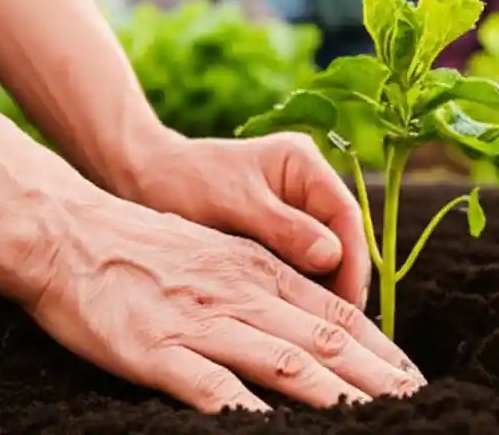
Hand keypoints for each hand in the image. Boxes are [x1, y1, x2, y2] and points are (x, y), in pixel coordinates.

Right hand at [28, 189, 422, 412]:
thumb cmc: (141, 246)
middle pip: (324, 340)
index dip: (380, 350)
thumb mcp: (217, 253)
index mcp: (258, 271)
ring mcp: (202, 323)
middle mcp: (242, 294)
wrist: (68, 231)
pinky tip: (276, 431)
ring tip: (375, 422)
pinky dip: (248, 411)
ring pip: (285, 363)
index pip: (335, 312)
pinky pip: (212, 387)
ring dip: (336, 397)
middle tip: (419, 406)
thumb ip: (264, 283)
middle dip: (377, 379)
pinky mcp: (158, 351)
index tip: (413, 378)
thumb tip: (308, 318)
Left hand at [125, 129, 372, 309]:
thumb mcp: (233, 202)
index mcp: (303, 164)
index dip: (354, 261)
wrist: (143, 179)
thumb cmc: (184, 180)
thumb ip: (283, 227)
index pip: (346, 215)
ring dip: (324, 293)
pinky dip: (300, 294)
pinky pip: (300, 267)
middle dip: (342, 283)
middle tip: (339, 332)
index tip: (349, 304)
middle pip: (343, 240)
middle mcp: (307, 186)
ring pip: (326, 258)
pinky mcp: (278, 236)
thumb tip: (332, 256)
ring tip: (321, 334)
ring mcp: (295, 212)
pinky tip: (296, 324)